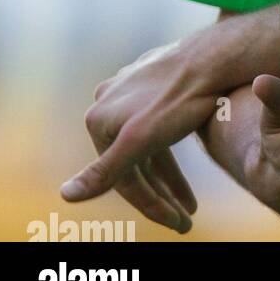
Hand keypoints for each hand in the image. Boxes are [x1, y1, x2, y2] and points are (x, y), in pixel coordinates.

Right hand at [61, 43, 207, 232]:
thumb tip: (65, 195)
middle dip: (162, 194)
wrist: (214, 56)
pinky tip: (182, 169)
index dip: (150, 205)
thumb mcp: (141, 140)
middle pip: (135, 163)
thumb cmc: (179, 98)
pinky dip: (170, 152)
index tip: (178, 223)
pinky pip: (157, 129)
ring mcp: (130, 91)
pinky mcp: (152, 85)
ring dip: (169, 179)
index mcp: (99, 118)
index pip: (122, 177)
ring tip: (190, 204)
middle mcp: (108, 102)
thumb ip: (105, 171)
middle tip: (186, 217)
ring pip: (147, 148)